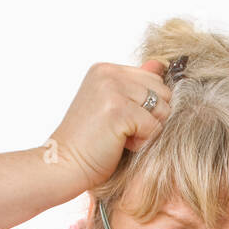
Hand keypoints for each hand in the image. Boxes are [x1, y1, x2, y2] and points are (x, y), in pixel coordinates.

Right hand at [47, 60, 173, 192]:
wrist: (66, 163)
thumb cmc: (90, 141)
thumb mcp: (113, 104)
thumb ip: (136, 84)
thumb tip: (160, 65)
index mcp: (106, 69)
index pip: (154, 79)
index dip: (147, 106)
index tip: (122, 118)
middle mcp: (108, 74)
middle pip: (162, 91)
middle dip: (152, 116)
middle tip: (124, 129)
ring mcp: (112, 90)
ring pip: (162, 109)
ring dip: (148, 129)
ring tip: (122, 136)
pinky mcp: (118, 111)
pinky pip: (155, 126)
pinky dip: (142, 142)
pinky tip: (121, 144)